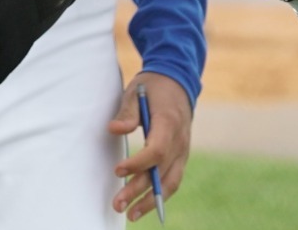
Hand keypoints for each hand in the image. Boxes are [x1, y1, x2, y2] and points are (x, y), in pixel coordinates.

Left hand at [107, 72, 191, 222]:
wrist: (178, 83)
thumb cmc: (153, 88)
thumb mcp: (136, 91)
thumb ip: (127, 112)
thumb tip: (114, 130)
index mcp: (170, 122)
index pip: (157, 150)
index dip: (138, 163)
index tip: (118, 170)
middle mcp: (180, 141)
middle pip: (161, 171)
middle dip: (139, 190)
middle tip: (117, 204)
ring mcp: (183, 151)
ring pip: (171, 182)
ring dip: (151, 201)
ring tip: (131, 215)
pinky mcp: (181, 157)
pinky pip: (173, 180)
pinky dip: (159, 195)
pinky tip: (143, 206)